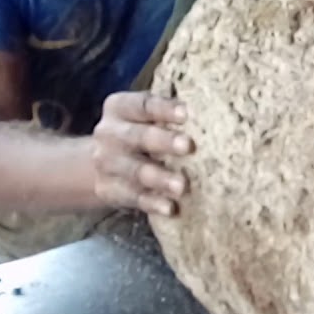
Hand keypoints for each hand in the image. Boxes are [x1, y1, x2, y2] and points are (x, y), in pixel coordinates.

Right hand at [92, 92, 194, 216]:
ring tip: (182, 186)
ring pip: (136, 171)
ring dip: (160, 178)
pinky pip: (132, 198)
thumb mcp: (146, 116)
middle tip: (188, 146)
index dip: (164, 109)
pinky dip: (152, 203)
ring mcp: (106, 164)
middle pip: (138, 136)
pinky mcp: (108, 190)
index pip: (143, 105)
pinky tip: (170, 208)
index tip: (187, 114)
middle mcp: (109, 133)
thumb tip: (213, 110)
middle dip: (164, 141)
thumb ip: (170, 113)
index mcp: (120, 107)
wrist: (100, 164)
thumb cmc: (141, 132)